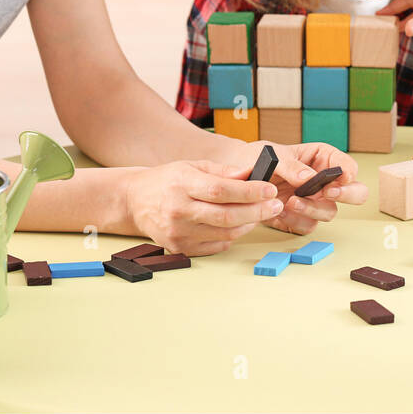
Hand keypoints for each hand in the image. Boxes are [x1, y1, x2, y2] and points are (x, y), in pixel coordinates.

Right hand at [123, 160, 284, 255]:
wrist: (135, 202)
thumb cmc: (168, 180)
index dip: (250, 191)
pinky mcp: (180, 248)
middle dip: (258, 211)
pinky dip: (232, 236)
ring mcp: (178, 232)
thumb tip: (251, 174)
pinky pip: (216, 245)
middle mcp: (179, 210)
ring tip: (261, 213)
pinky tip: (240, 224)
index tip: (270, 189)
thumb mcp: (192, 165)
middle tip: (277, 205)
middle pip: (226, 215)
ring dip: (249, 224)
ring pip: (224, 233)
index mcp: (182, 183)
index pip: (221, 190)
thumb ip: (222, 171)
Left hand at [256, 140, 366, 233]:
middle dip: (346, 195)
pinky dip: (294, 221)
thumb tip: (308, 178)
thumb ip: (292, 166)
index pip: (349, 167)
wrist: (237, 179)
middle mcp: (324, 182)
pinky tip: (279, 212)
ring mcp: (315, 202)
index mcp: (323, 159)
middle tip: (328, 193)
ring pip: (330, 212)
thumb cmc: (259, 158)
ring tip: (290, 201)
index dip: (349, 173)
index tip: (340, 179)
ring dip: (312, 209)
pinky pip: (307, 226)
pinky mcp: (301, 218)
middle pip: (355, 193)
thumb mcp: (274, 156)